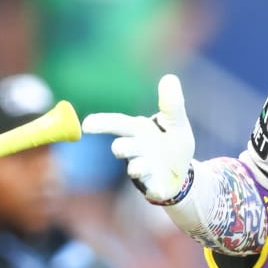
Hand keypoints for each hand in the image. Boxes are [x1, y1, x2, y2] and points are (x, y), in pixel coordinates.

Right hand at [81, 74, 194, 203]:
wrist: (181, 171)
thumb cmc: (172, 142)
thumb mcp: (177, 121)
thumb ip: (172, 104)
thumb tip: (169, 77)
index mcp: (139, 130)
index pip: (118, 123)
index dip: (102, 123)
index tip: (86, 125)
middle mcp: (136, 149)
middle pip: (121, 147)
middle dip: (121, 147)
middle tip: (118, 147)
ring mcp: (143, 168)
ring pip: (134, 167)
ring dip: (136, 166)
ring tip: (138, 167)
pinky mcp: (153, 184)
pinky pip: (152, 187)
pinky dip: (155, 188)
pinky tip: (160, 190)